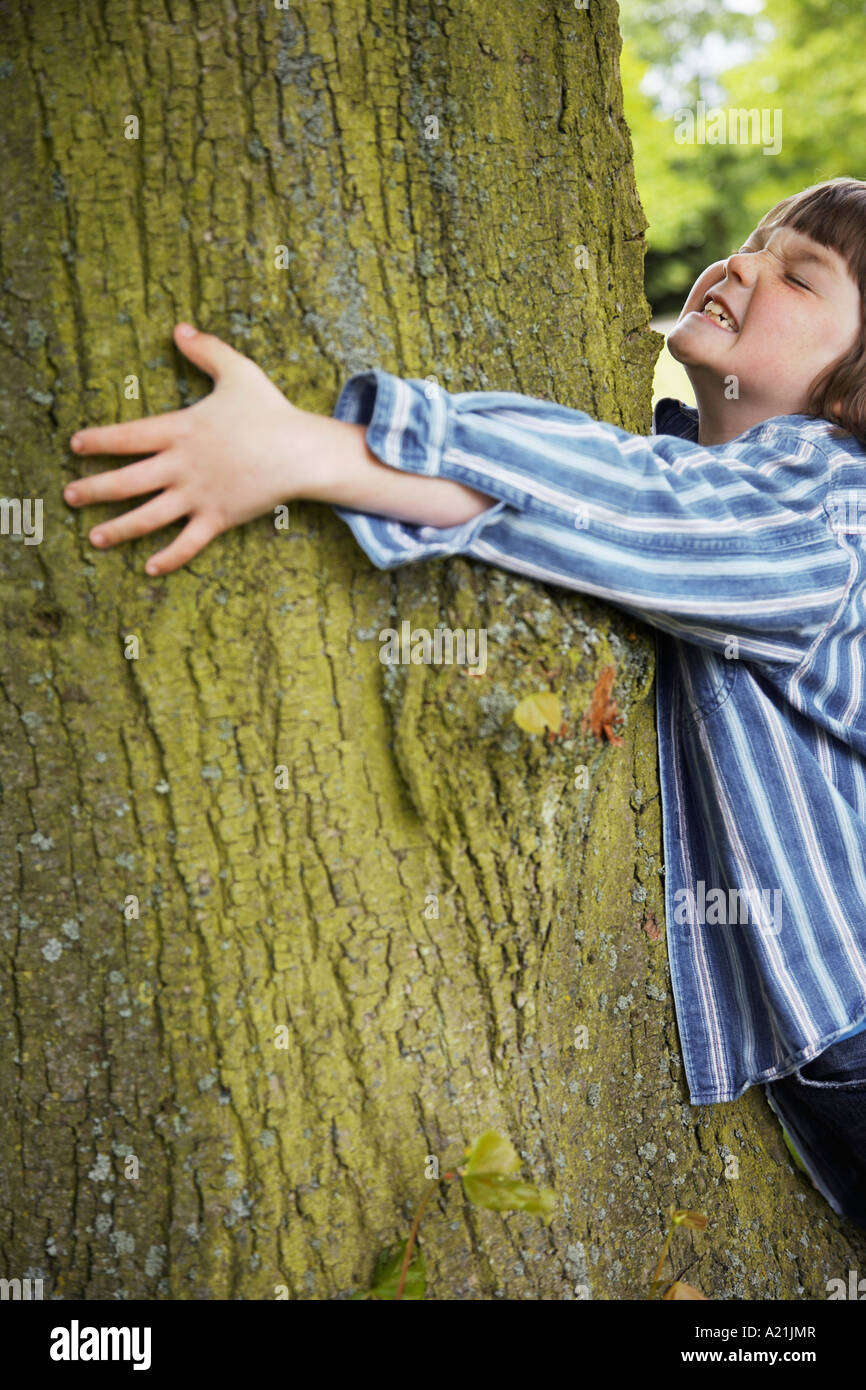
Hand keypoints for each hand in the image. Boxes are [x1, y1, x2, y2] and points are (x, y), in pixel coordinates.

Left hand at [64, 324, 309, 574]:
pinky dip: (169, 558)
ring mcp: (198, 496)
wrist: (301, 451)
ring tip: (94, 537)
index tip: (75, 445)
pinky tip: (150, 568)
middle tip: (69, 496)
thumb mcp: (238, 371)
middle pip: (126, 481)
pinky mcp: (218, 518)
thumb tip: (179, 328)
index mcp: (181, 430)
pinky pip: (188, 543)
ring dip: (118, 529)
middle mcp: (182, 466)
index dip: (99, 441)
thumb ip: (206, 349)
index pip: (128, 436)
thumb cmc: (270, 411)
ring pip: (149, 517)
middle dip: (93, 490)